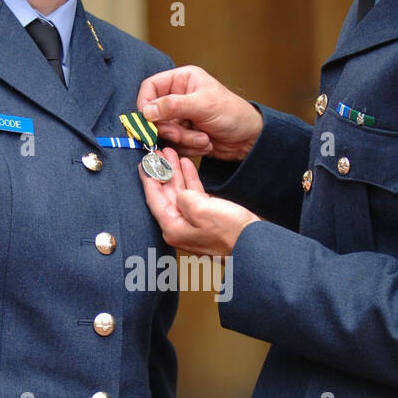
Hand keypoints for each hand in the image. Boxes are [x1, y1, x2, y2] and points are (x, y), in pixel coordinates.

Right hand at [137, 65, 262, 160]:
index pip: (150, 87)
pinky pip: (173, 144)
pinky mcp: (184, 134)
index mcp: (183, 80)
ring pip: (164, 132)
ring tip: (203, 138)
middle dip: (171, 128)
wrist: (248, 140)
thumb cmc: (233, 114)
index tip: (149, 120)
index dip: (145, 104)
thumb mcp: (203, 106)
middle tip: (183, 133)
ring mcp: (180, 117)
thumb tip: (146, 110)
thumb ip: (173, 106)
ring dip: (183, 140)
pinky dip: (188, 147)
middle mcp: (178, 97)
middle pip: (154, 114)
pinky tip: (205, 143)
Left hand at [140, 149, 258, 256]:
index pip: (154, 199)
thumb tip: (179, 192)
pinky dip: (189, 180)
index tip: (143, 163)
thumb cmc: (230, 232)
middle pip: (165, 194)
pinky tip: (186, 165)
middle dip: (161, 172)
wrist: (254, 243)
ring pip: (178, 192)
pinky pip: (192, 195)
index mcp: (173, 228)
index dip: (148, 179)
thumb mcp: (201, 210)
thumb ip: (183, 197)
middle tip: (157, 154)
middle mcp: (179, 227)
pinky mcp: (205, 218)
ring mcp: (192, 223)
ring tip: (170, 154)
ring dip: (175, 173)